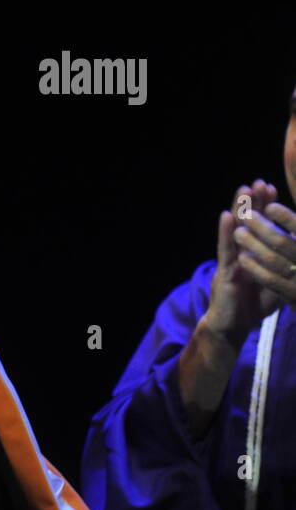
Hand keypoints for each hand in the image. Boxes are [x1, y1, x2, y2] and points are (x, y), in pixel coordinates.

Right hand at [203, 180, 285, 347]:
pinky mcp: (224, 272)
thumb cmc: (255, 306)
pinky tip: (226, 216)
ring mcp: (231, 261)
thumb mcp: (278, 281)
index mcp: (255, 253)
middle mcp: (241, 253)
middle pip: (248, 223)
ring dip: (239, 210)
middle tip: (259, 182)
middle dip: (254, 202)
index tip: (273, 188)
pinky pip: (225, 249)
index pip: (262, 226)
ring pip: (236, 231)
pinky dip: (225, 232)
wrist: (233, 327)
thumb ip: (285, 266)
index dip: (267, 207)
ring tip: (243, 191)